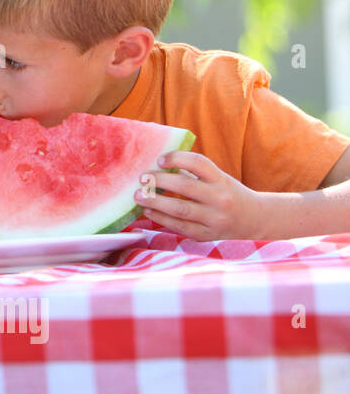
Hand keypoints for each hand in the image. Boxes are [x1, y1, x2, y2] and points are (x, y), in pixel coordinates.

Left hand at [133, 151, 265, 240]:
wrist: (254, 220)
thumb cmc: (227, 194)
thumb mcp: (218, 179)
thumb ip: (194, 173)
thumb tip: (157, 166)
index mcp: (222, 180)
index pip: (199, 163)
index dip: (177, 158)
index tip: (160, 159)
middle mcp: (220, 199)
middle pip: (186, 187)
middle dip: (159, 181)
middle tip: (142, 178)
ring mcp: (214, 219)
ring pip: (180, 209)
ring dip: (155, 202)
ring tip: (138, 196)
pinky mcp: (206, 235)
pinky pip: (180, 226)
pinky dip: (161, 218)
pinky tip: (149, 211)